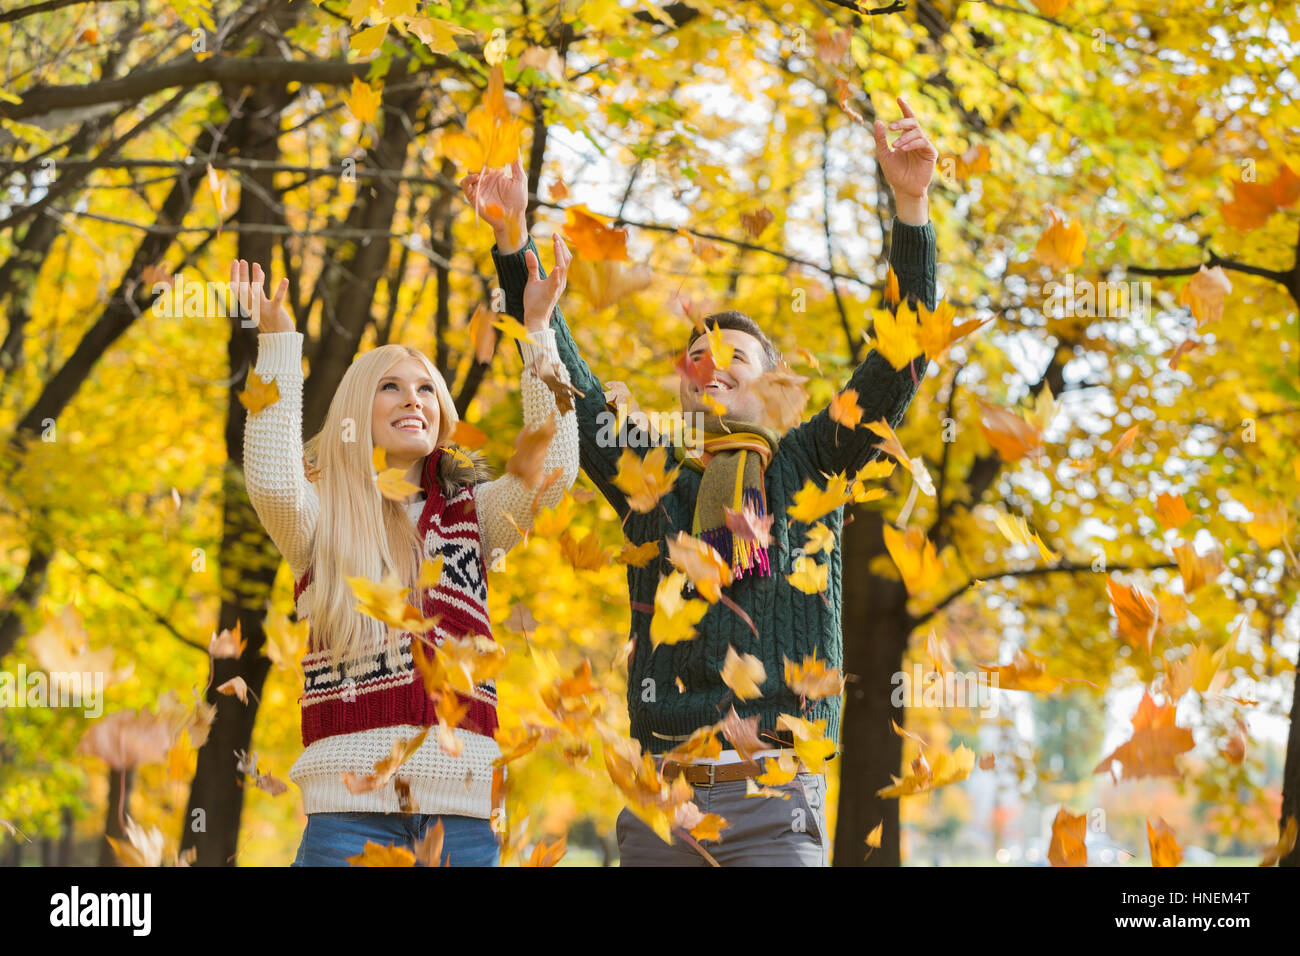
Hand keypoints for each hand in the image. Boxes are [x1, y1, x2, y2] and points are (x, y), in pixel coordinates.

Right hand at [229, 259, 292, 332]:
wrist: (279, 339)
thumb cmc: (270, 319)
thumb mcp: (260, 303)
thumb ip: (259, 288)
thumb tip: (259, 271)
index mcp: (247, 306)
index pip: (236, 289)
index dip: (234, 275)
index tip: (235, 262)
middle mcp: (252, 308)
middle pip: (244, 289)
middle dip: (242, 274)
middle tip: (242, 260)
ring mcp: (263, 310)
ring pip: (258, 292)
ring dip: (256, 278)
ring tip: (256, 265)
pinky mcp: (276, 312)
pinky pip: (278, 299)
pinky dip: (281, 289)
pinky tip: (285, 279)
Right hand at [460, 155, 528, 251]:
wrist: (513, 218)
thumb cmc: (518, 200)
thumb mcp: (519, 179)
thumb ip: (516, 164)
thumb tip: (515, 148)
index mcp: (496, 174)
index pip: (488, 160)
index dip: (488, 154)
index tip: (491, 146)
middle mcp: (486, 180)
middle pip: (477, 165)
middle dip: (478, 159)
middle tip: (483, 155)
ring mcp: (479, 187)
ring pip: (469, 173)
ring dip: (473, 169)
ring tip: (480, 168)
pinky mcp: (474, 196)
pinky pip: (464, 185)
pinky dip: (467, 179)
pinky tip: (476, 177)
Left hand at [522, 233, 569, 331]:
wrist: (535, 318)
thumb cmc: (535, 301)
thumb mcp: (533, 280)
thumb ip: (533, 266)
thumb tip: (528, 251)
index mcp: (558, 278)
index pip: (563, 259)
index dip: (560, 246)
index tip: (555, 235)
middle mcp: (560, 281)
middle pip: (566, 260)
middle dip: (561, 247)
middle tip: (556, 235)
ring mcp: (557, 288)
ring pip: (562, 268)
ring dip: (560, 255)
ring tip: (556, 242)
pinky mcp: (550, 294)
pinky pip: (556, 283)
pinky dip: (557, 274)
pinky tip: (556, 267)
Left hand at [873, 96, 936, 223]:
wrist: (904, 189)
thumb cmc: (895, 173)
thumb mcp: (884, 154)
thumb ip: (881, 139)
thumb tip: (878, 121)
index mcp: (907, 138)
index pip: (908, 119)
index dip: (905, 108)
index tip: (898, 98)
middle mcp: (917, 139)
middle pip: (913, 123)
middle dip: (902, 122)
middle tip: (892, 127)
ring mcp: (925, 145)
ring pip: (917, 132)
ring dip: (904, 137)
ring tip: (895, 145)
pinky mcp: (931, 153)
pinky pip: (922, 142)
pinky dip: (911, 143)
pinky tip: (902, 148)